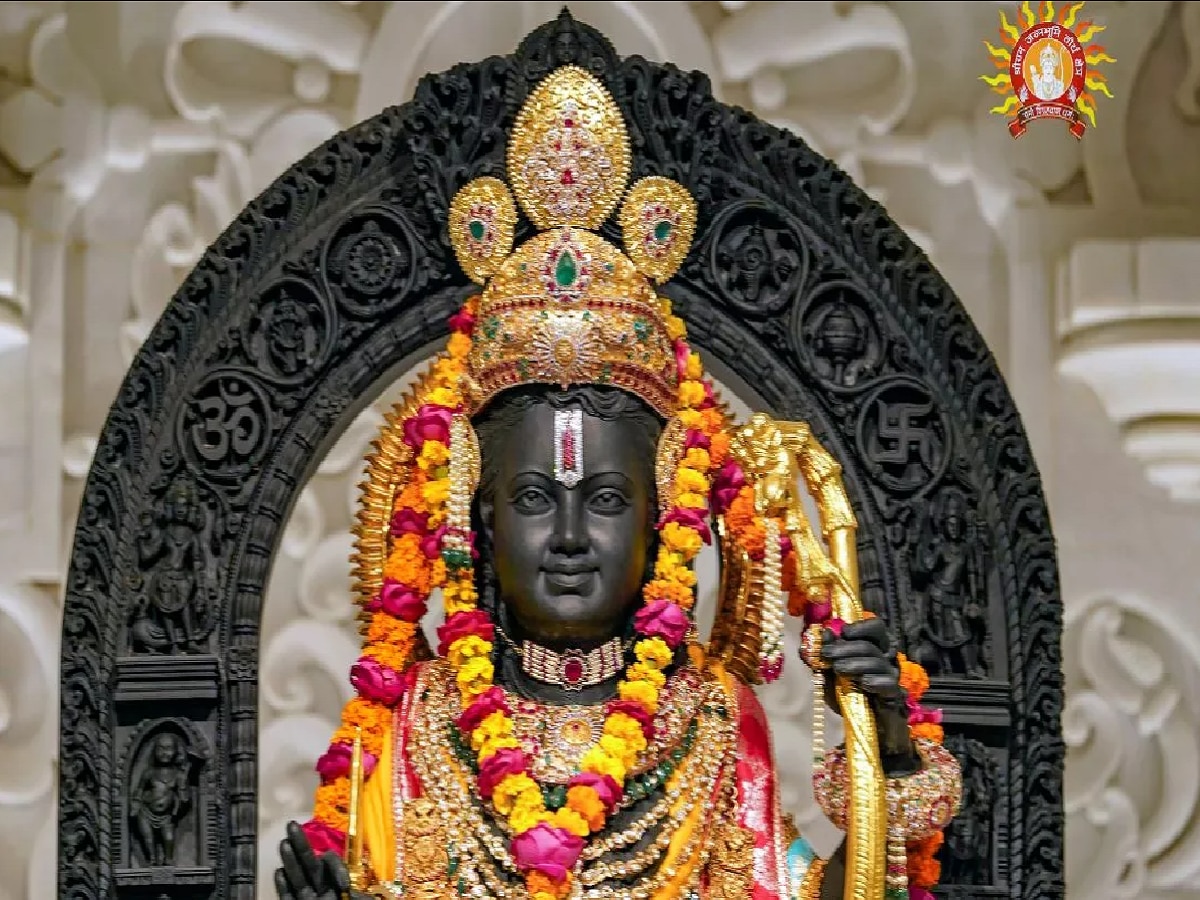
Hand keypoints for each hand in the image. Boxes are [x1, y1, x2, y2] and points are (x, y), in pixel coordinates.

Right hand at [274, 821, 370, 899]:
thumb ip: (360, 892)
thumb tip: (350, 884)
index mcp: (338, 885)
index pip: (332, 865)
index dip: (335, 868)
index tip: (344, 886)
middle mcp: (323, 889)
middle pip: (310, 864)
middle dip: (301, 844)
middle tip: (291, 824)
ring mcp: (309, 899)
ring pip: (298, 879)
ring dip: (291, 861)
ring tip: (284, 842)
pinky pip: (289, 898)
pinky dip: (284, 887)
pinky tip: (279, 871)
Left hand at [819, 618, 920, 775]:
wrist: (867, 730)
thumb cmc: (850, 699)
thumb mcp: (830, 678)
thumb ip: (824, 659)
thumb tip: (819, 635)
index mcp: (872, 649)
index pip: (876, 628)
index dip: (861, 626)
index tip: (842, 632)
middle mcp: (885, 659)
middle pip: (872, 644)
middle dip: (847, 647)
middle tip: (827, 654)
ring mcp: (892, 677)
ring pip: (878, 662)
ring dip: (856, 663)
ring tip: (838, 669)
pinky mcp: (895, 696)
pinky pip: (889, 684)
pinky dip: (875, 681)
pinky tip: (863, 683)